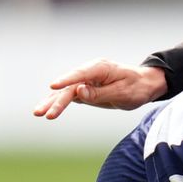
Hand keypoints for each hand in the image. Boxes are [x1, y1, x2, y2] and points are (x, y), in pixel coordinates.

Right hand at [32, 59, 169, 118]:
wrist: (144, 85)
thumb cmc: (136, 87)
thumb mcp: (121, 93)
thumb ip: (99, 93)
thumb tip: (78, 91)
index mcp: (100, 68)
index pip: (80, 74)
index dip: (66, 80)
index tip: (53, 86)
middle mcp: (89, 72)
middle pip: (69, 86)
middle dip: (55, 100)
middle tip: (42, 113)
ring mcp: (85, 80)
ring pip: (65, 92)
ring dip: (51, 102)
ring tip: (38, 113)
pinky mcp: (84, 89)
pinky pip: (69, 96)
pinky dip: (57, 102)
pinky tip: (45, 110)